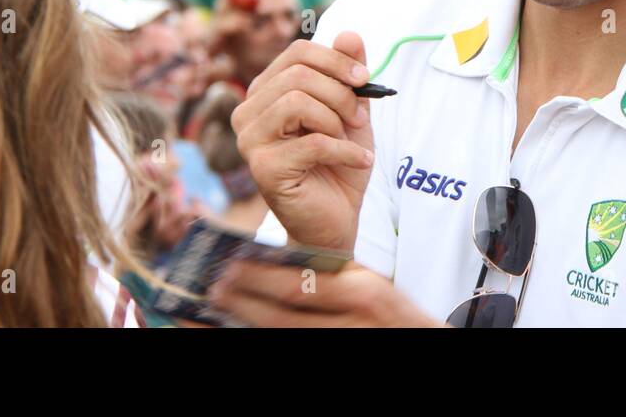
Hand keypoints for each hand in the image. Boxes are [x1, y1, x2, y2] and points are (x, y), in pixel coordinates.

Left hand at [208, 261, 443, 326]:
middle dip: (241, 301)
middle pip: (281, 317)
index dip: (259, 276)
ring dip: (239, 326)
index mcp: (362, 295)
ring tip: (206, 314)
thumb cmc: (391, 313)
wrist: (419, 342)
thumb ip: (333, 275)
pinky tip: (230, 332)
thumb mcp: (371, 285)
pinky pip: (286, 349)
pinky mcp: (328, 362)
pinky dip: (255, 340)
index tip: (229, 263)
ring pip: (278, 339)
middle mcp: (349, 326)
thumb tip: (276, 263)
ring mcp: (336, 347)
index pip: (300, 285)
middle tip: (209, 286)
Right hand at [231, 33, 373, 251]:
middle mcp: (248, 111)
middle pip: (298, 75)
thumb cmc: (338, 162)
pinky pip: (311, 143)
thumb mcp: (351, 110)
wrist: (334, 218)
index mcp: (266, 91)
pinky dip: (345, 151)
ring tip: (352, 140)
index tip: (364, 79)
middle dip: (341, 94)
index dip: (335, 60)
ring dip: (337, 121)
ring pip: (298, 103)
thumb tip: (350, 33)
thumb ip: (348, 74)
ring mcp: (249, 140)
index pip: (297, 53)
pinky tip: (359, 162)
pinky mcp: (262, 168)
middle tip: (360, 119)